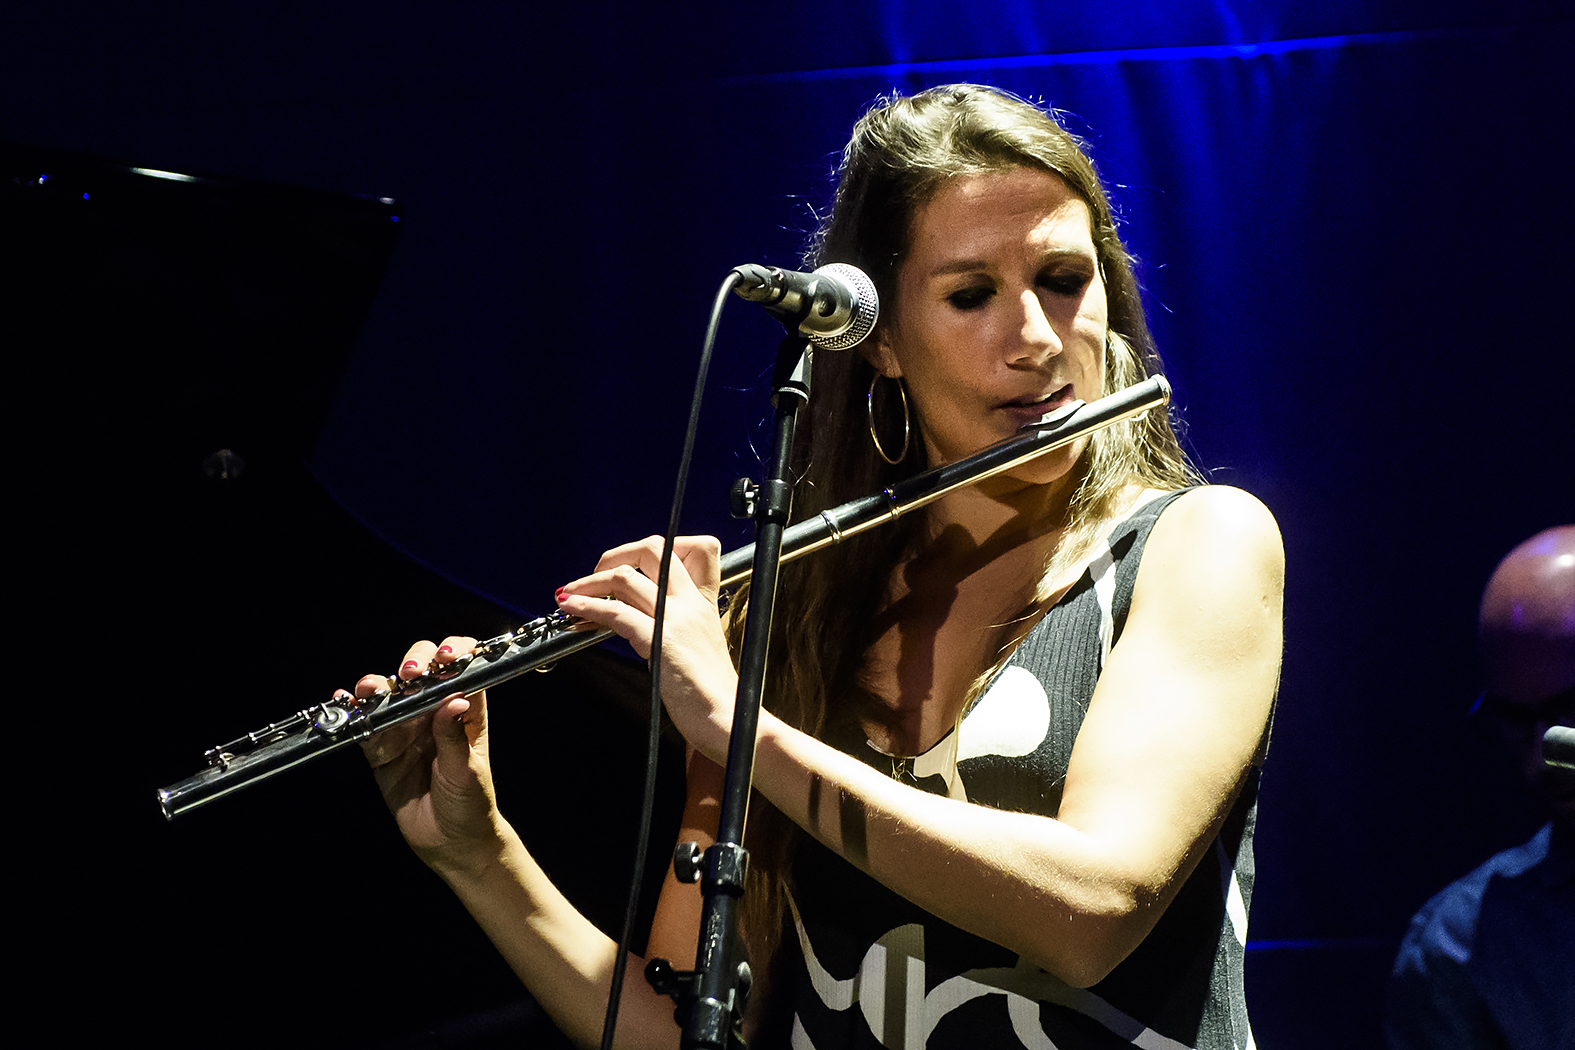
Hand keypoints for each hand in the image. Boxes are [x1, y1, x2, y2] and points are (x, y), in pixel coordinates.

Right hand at [356, 636, 503, 876]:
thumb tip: (453, 700)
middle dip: (414, 662)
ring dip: (377, 685)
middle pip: (422, 670)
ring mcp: (406, 728)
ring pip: (389, 693)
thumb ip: (455, 737)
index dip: (455, 653)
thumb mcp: (467, 771)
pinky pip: (365, 726)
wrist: (450, 843)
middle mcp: (434, 712)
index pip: (463, 668)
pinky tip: (344, 702)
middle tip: (409, 674)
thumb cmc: (471, 804)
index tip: (446, 657)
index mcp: (466, 711)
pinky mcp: (381, 749)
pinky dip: (352, 712)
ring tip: (368, 689)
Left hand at [555, 535, 738, 760]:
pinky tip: (573, 610)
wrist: (729, 719)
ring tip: (568, 594)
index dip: (656, 549)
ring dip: (588, 582)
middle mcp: (692, 602)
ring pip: (626, 576)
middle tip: (595, 573)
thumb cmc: (712, 693)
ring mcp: (677, 618)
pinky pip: (616, 611)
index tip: (631, 566)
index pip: (693, 547)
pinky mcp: (660, 640)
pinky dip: (587, 606)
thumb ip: (674, 625)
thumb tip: (637, 617)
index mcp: (704, 601)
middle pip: (653, 548)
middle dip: (616, 554)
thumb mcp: (698, 645)